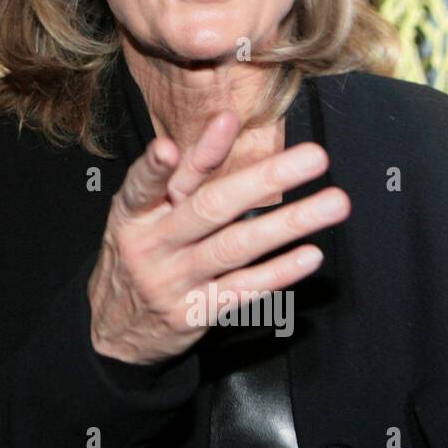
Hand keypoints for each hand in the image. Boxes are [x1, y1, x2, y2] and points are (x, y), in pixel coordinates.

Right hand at [87, 112, 349, 365]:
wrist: (113, 328)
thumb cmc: (139, 254)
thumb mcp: (142, 213)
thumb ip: (183, 172)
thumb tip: (225, 119)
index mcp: (133, 213)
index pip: (148, 182)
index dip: (163, 164)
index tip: (184, 141)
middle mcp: (151, 245)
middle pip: (209, 208)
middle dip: (265, 179)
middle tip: (313, 157)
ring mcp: (172, 282)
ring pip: (234, 247)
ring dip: (288, 224)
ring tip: (333, 203)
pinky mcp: (194, 313)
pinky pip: (242, 290)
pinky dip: (278, 272)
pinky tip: (309, 254)